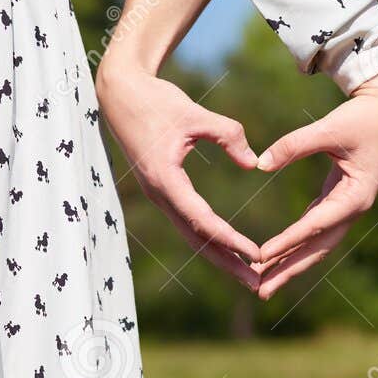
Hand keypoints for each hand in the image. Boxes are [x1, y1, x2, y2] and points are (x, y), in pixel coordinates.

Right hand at [95, 65, 262, 288]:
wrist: (120, 93)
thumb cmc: (156, 100)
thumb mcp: (194, 113)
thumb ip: (227, 135)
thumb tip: (254, 162)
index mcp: (166, 180)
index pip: (203, 220)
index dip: (231, 240)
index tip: (257, 255)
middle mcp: (160, 194)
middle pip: (197, 239)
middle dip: (227, 263)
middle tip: (257, 284)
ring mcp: (159, 194)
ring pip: (191, 234)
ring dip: (219, 255)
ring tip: (248, 274)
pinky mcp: (162, 189)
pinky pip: (187, 221)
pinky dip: (209, 238)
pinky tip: (227, 247)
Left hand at [254, 63, 377, 298]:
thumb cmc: (363, 117)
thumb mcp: (329, 127)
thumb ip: (294, 145)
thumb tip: (260, 164)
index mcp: (355, 197)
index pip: (315, 225)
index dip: (287, 241)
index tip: (260, 256)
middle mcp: (353, 208)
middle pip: (317, 248)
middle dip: (288, 270)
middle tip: (260, 291)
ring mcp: (349, 206)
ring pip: (317, 242)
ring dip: (291, 262)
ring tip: (264, 281)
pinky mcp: (341, 198)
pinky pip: (316, 226)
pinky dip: (297, 241)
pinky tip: (277, 253)